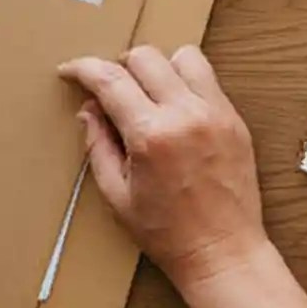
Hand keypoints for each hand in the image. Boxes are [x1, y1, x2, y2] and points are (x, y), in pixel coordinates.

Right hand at [59, 46, 306, 307]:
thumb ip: (99, 145)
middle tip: (111, 88)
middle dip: (120, 65)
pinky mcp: (235, 119)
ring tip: (149, 93)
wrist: (223, 251)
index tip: (71, 70)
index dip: (83, 68)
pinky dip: (187, 82)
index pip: (110, 79)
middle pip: (146, 56)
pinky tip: (176, 108)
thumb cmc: (169, 233)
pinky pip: (209, 79)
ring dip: (160, 66)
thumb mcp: (118, 196)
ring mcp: (216, 113)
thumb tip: (89, 110)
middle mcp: (186, 115)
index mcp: (151, 136)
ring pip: (184, 56)